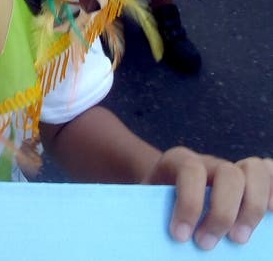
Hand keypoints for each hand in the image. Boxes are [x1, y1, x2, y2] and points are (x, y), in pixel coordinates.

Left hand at [144, 146, 272, 249]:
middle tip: (207, 244)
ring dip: (253, 207)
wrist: (159, 194)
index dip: (189, 203)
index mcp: (178, 161)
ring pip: (255, 170)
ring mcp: (232, 169)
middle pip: (229, 173)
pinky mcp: (249, 181)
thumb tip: (161, 243)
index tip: (179, 236)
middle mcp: (209, 162)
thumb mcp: (145, 207)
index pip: (191, 170)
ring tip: (239, 239)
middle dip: (223, 212)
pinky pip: (270, 174)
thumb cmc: (154, 207)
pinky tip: (270, 215)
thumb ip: (150, 217)